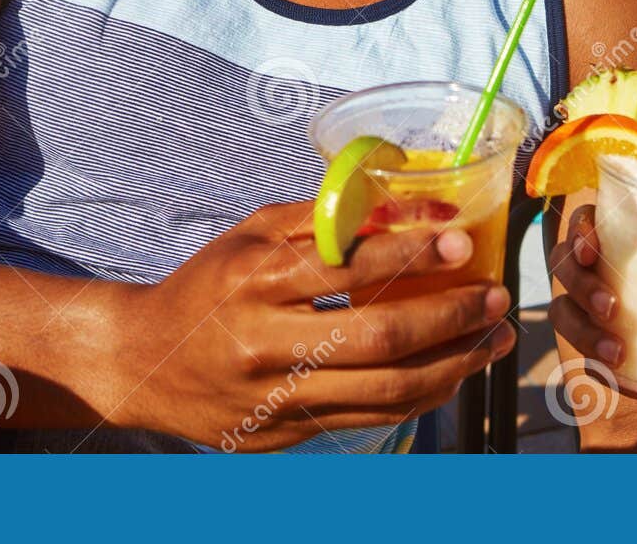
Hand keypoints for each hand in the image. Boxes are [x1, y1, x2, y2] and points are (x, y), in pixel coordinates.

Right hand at [107, 202, 514, 450]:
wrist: (140, 363)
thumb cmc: (205, 284)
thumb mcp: (248, 234)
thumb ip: (320, 217)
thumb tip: (401, 204)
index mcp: (255, 280)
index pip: (348, 266)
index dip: (413, 255)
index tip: (461, 244)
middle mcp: (265, 341)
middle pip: (379, 337)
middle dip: (451, 317)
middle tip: (496, 298)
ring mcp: (276, 395)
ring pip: (385, 390)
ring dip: (452, 365)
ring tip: (493, 340)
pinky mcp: (285, 432)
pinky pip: (370, 418)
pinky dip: (419, 396)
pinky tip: (451, 372)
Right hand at [547, 204, 636, 371]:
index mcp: (623, 236)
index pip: (585, 219)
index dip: (578, 230)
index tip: (592, 248)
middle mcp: (596, 267)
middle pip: (564, 264)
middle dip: (580, 285)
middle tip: (611, 307)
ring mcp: (588, 309)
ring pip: (563, 312)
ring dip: (583, 332)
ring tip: (617, 353)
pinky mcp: (594, 347)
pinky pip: (583, 360)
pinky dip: (603, 373)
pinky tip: (634, 387)